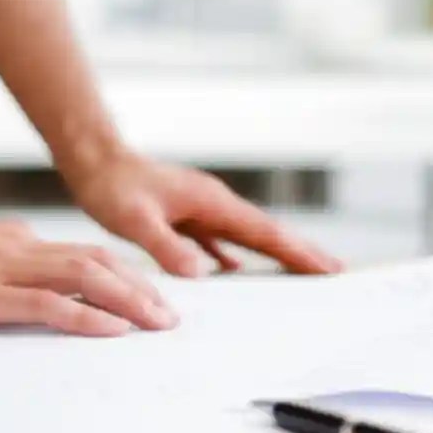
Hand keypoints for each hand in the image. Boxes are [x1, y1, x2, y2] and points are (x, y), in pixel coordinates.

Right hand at [0, 218, 175, 336]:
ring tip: (156, 321)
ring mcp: (1, 270)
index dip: (128, 274)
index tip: (155, 295)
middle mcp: (19, 249)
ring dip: (128, 299)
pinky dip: (84, 316)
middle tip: (169, 314)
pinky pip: (45, 304)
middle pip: (97, 261)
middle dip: (140, 287)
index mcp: (19, 240)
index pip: (88, 253)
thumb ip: (12, 260)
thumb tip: (46, 278)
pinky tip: (112, 328)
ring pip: (82, 276)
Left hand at [68, 152, 341, 276]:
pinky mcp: (188, 215)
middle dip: (303, 252)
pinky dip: (239, 254)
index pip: (265, 233)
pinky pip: (222, 239)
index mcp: (213, 204)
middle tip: (337, 272)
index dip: (298, 252)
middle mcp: (217, 204)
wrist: (95, 159)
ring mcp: (204, 208)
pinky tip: (236, 270)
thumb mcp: (135, 220)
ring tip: (303, 272)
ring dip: (277, 253)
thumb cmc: (112, 187)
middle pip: (268, 233)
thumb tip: (202, 272)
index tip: (328, 267)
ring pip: (249, 236)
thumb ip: (167, 245)